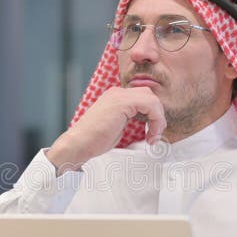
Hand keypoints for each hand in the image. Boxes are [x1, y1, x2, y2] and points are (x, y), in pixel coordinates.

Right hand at [46, 87, 165, 174]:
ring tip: (153, 136)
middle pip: (150, 94)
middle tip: (155, 135)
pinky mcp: (122, 102)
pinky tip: (150, 135)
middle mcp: (117, 92)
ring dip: (158, 119)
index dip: (152, 114)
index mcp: (115, 97)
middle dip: (157, 115)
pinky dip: (156, 120)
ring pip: (152, 98)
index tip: (152, 134)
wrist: (78, 144)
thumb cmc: (94, 141)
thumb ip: (129, 119)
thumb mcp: (117, 126)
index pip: (143, 97)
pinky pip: (150, 104)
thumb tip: (148, 124)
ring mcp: (119, 95)